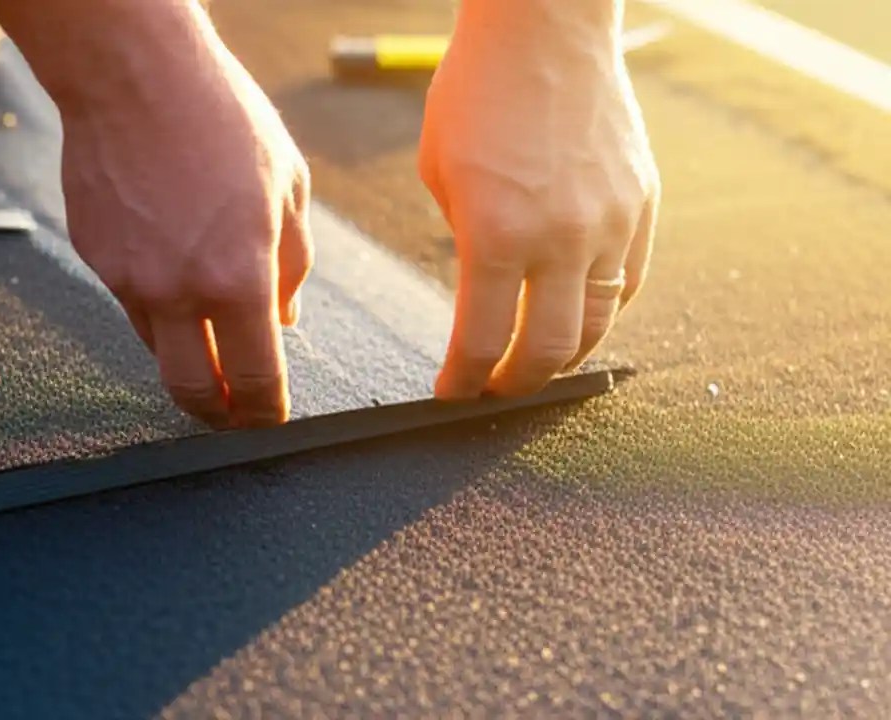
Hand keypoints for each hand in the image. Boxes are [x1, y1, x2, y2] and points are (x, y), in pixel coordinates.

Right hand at [51, 5, 312, 427]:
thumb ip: (293, 266)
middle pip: (192, 391)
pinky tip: (170, 268)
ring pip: (158, 349)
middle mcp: (178, 291)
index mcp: (239, 278)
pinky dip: (156, 306)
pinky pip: (130, 304)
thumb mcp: (289, 189)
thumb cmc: (220, 118)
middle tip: (231, 413)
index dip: (265, 411)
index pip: (255, 379)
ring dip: (186, 355)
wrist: (134, 75)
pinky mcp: (95, 259)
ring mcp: (127, 279)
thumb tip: (284, 319)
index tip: (269, 418)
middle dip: (217, 414)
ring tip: (207, 333)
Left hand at [418, 3, 659, 398]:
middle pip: (550, 350)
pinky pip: (629, 281)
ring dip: (566, 356)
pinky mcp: (642, 203)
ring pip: (599, 324)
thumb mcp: (441, 174)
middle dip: (517, 382)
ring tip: (539, 361)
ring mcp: (610, 223)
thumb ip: (466, 241)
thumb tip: (485, 292)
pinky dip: (603, 310)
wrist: (545, 28)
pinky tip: (579, 313)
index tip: (451, 393)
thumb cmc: (475, 93)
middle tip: (497, 387)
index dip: (463, 381)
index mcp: (495, 234)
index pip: (482, 341)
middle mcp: (560, 238)